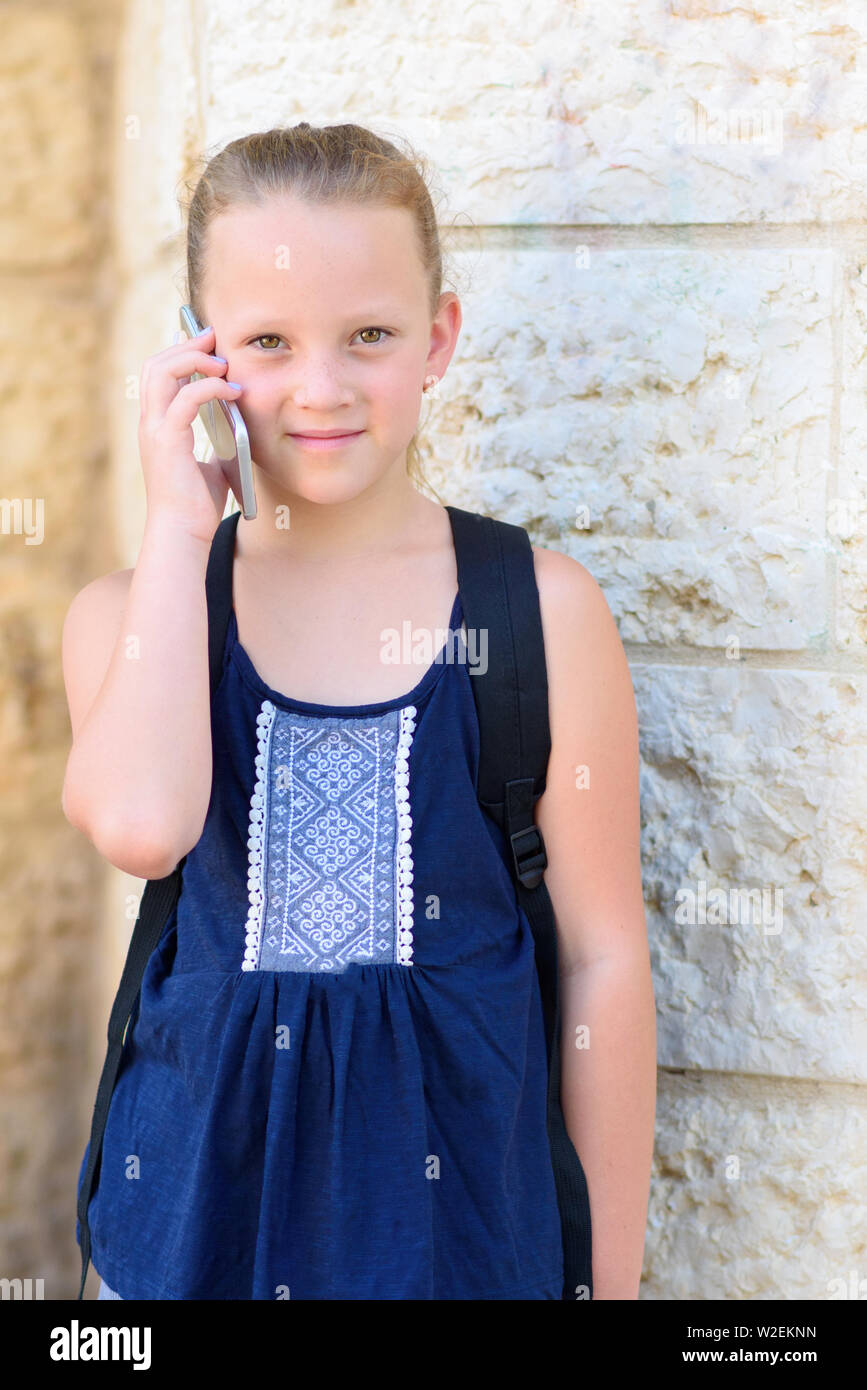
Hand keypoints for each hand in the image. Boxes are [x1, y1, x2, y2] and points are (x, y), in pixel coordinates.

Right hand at [137, 324, 242, 544]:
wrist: (183, 533)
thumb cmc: (197, 505)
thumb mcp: (213, 465)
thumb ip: (218, 443)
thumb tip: (238, 428)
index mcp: (157, 425)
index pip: (158, 373)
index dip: (181, 352)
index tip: (210, 344)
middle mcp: (150, 423)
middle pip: (156, 364)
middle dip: (186, 345)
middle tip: (215, 339)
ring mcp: (155, 430)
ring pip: (162, 372)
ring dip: (195, 360)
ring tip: (223, 363)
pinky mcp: (167, 441)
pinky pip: (185, 398)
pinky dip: (210, 387)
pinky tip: (233, 391)